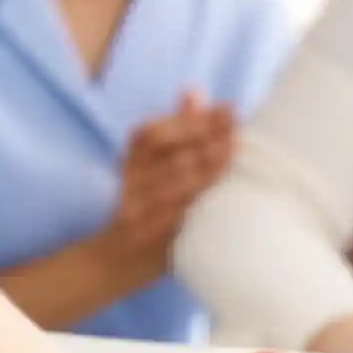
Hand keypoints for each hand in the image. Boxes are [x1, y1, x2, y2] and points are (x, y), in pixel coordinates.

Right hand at [93, 92, 235, 279]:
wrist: (115, 259)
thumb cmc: (146, 203)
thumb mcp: (151, 165)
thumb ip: (175, 129)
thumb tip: (194, 92)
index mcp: (131, 162)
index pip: (153, 134)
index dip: (189, 120)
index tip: (225, 109)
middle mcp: (130, 186)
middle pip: (166, 157)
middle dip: (204, 140)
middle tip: (236, 129)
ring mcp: (137, 214)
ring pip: (171, 187)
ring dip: (204, 168)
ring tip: (232, 152)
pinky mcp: (149, 241)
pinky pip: (175, 221)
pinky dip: (197, 205)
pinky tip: (222, 194)